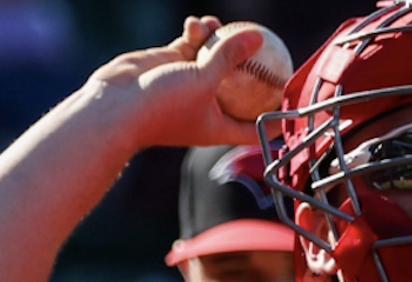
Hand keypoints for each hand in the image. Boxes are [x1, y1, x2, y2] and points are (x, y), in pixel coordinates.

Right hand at [86, 15, 267, 152]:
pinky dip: (197, 34)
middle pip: (241, 90)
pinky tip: (198, 22)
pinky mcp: (172, 64)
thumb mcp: (204, 81)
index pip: (256, 128)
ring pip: (216, 59)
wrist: (116, 105)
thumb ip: (230, 57)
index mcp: (219, 125)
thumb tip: (258, 37)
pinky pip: (193, 46)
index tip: (295, 108)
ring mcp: (189, 84)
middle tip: (272, 52)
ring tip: (219, 26)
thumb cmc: (161, 106)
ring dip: (220, 41)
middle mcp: (207, 106)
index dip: (277, 121)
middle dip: (255, 72)